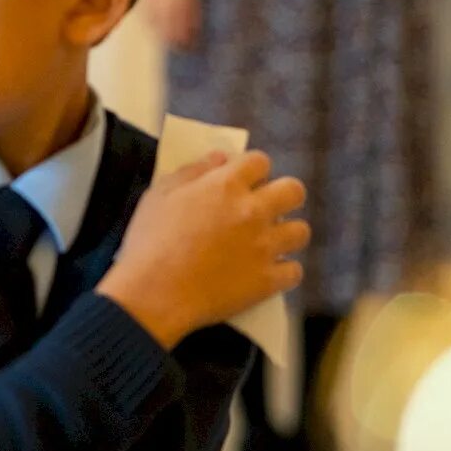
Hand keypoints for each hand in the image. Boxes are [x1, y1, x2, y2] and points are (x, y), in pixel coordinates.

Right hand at [96, 151, 309, 348]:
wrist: (154, 293)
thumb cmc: (149, 240)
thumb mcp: (160, 194)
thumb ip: (192, 171)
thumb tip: (220, 157)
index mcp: (226, 186)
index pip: (259, 161)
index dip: (251, 169)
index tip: (242, 180)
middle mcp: (253, 211)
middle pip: (294, 191)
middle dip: (283, 195)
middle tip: (264, 208)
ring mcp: (264, 247)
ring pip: (300, 231)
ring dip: (285, 234)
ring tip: (266, 242)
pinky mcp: (268, 280)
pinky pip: (294, 271)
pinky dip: (283, 271)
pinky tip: (265, 271)